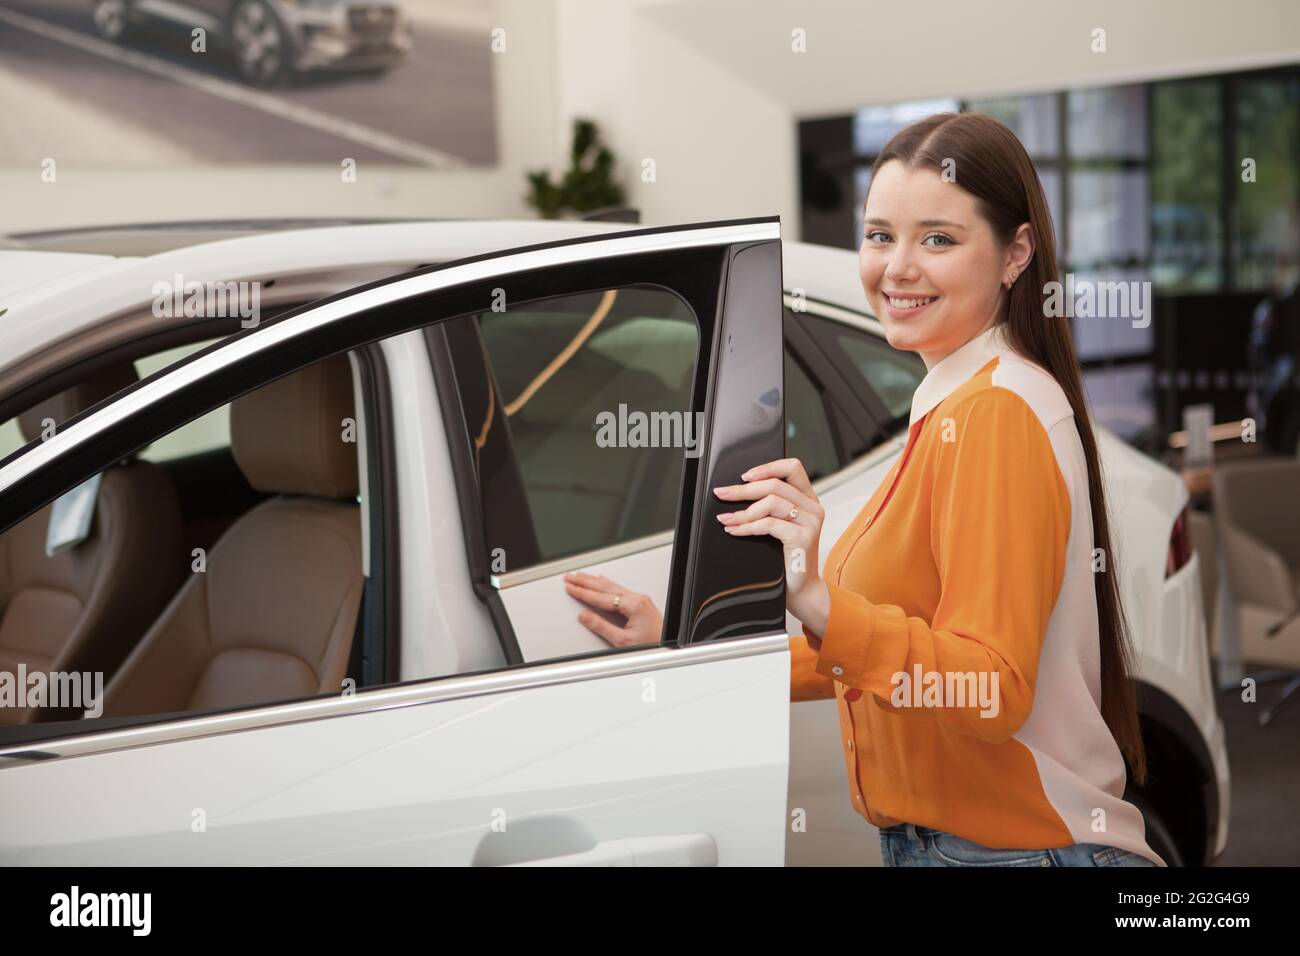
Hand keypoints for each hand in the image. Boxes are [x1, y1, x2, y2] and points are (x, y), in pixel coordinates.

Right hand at [564, 572, 662, 646]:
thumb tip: (584, 616)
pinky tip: (600, 580)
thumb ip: (601, 627)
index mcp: (633, 605)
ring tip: (580, 576)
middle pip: (605, 587)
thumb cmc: (652, 645)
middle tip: (570, 576)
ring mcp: (640, 600)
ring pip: (611, 586)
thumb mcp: (623, 641)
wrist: (668, 647)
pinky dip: (606, 585)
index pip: (601, 597)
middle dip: (585, 581)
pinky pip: (618, 589)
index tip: (570, 587)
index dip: (583, 592)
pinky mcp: (640, 604)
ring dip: (593, 581)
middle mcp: (637, 598)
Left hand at [714, 457, 830, 636]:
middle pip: (775, 484)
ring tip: (727, 519)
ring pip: (771, 502)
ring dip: (743, 511)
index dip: (767, 467)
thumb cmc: (786, 558)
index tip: (744, 476)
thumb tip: (736, 493)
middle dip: (743, 490)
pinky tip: (736, 531)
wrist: (800, 589)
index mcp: (808, 499)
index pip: (792, 467)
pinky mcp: (803, 537)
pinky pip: (769, 523)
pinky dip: (747, 526)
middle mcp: (812, 507)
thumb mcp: (780, 526)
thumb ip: (769, 507)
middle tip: (722, 494)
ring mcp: (810, 521)